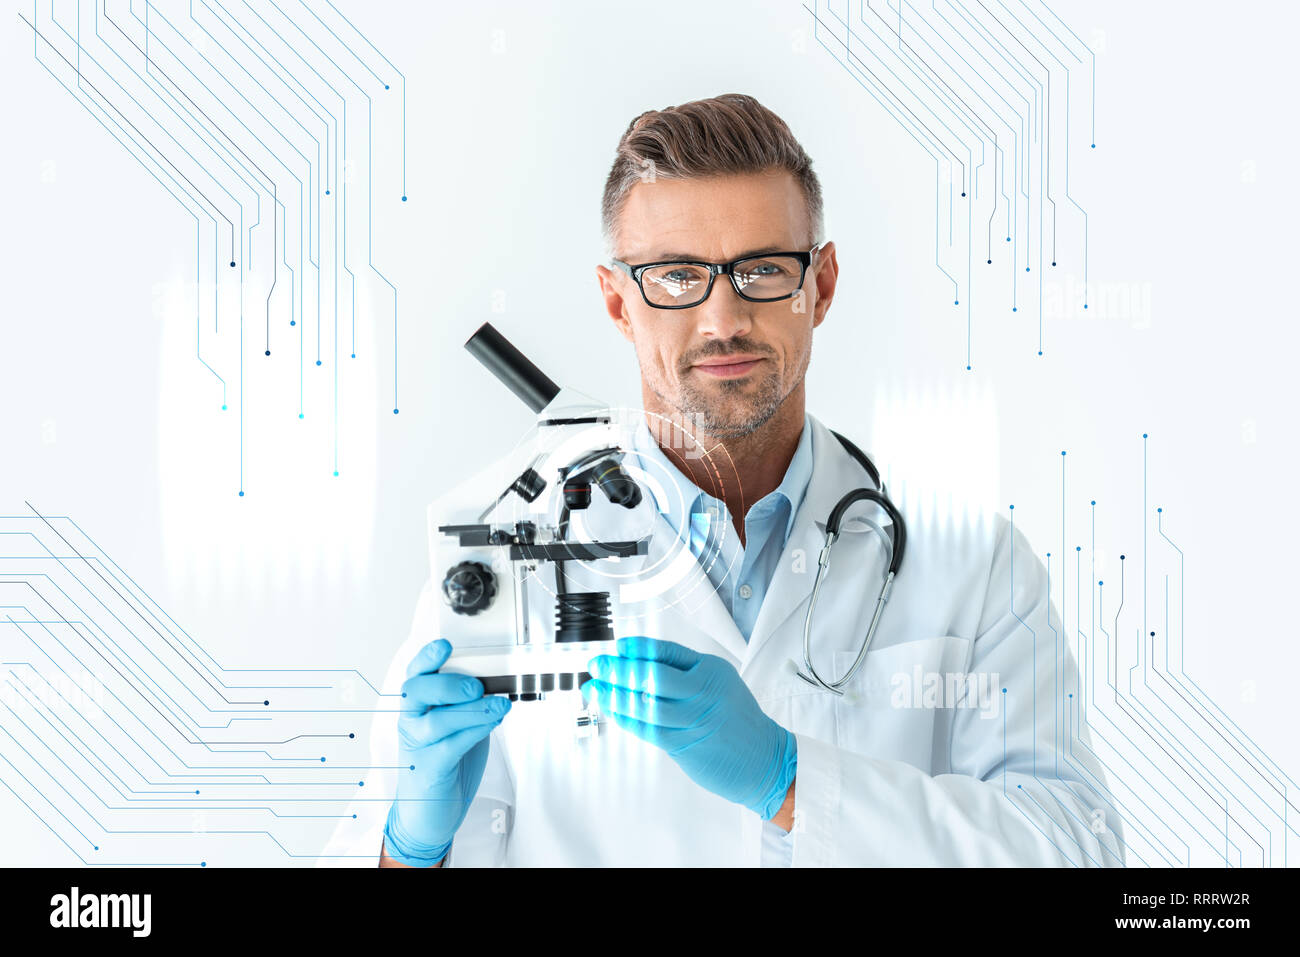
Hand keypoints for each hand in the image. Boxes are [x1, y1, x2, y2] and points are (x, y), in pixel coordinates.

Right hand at [383, 639, 510, 866]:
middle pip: (417, 691)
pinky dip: (473, 731)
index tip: (444, 646)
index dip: (427, 657)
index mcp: (417, 705)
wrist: (429, 812)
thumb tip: (497, 682)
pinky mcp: (429, 769)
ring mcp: (416, 746)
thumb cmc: (445, 761)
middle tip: (477, 687)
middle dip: (449, 684)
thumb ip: (468, 703)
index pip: (415, 674)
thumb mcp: (459, 723)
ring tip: (498, 706)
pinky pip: (450, 746)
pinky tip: (491, 724)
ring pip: (437, 720)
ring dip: (472, 710)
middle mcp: (411, 721)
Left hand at [582, 636, 795, 819]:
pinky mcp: (683, 744)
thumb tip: (643, 663)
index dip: (639, 648)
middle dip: (619, 669)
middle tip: (598, 664)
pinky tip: (612, 710)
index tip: (619, 646)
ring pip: (645, 704)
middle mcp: (701, 693)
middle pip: (653, 676)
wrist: (764, 758)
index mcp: (711, 671)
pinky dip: (626, 718)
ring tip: (595, 687)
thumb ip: (686, 671)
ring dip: (614, 695)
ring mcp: (692, 719)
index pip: (668, 653)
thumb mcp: (721, 681)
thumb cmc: (739, 720)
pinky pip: (647, 728)